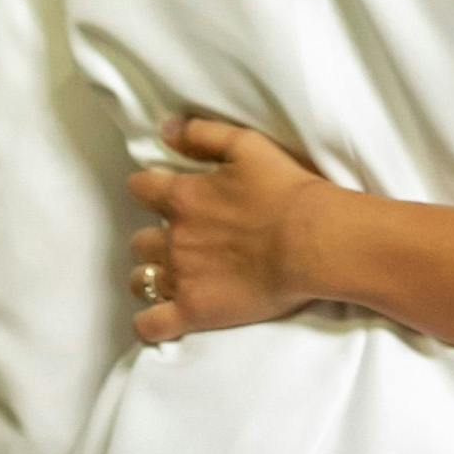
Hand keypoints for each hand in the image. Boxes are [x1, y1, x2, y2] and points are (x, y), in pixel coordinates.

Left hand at [126, 116, 332, 338]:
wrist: (314, 240)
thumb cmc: (286, 190)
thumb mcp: (246, 145)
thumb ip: (201, 135)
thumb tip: (165, 129)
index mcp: (182, 198)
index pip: (140, 189)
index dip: (147, 190)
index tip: (160, 193)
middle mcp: (174, 238)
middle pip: (139, 241)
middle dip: (153, 239)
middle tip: (178, 241)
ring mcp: (182, 278)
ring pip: (140, 281)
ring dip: (150, 277)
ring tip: (170, 278)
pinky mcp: (195, 312)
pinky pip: (152, 325)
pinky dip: (149, 324)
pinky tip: (157, 320)